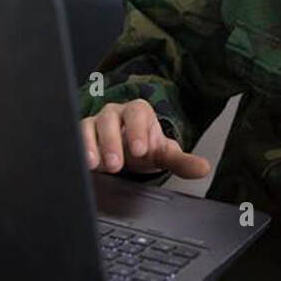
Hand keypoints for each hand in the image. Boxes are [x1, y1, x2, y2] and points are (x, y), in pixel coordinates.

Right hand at [81, 98, 210, 178]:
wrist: (127, 153)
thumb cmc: (144, 149)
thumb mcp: (164, 155)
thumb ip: (182, 161)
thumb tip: (203, 169)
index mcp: (139, 112)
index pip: (138, 113)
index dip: (138, 130)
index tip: (141, 150)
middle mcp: (116, 113)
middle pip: (111, 119)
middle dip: (113, 142)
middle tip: (117, 164)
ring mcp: (97, 122)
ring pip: (91, 126)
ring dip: (92, 145)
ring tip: (96, 164)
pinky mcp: (82, 134)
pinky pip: (77, 137)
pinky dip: (78, 149)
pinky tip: (82, 163)